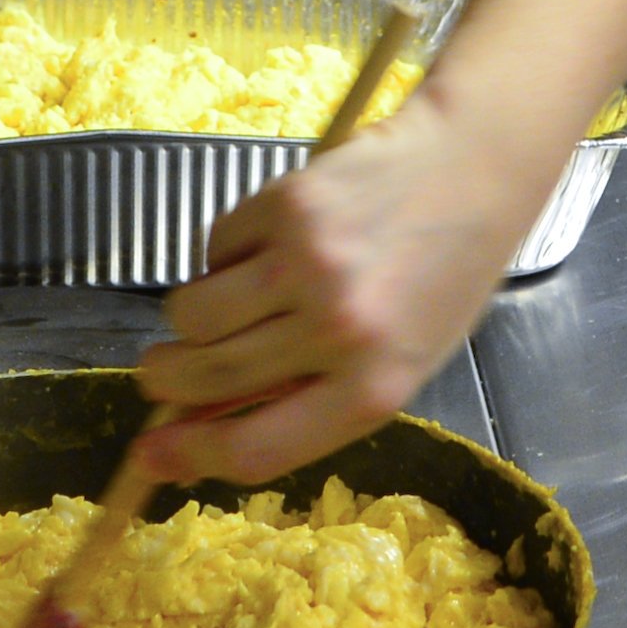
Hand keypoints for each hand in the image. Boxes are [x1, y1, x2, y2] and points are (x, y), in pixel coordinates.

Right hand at [135, 86, 574, 482]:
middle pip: (207, 378)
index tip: (151, 456)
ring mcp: (309, 265)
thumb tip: (200, 427)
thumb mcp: (397, 359)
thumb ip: (308, 398)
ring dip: (190, 318)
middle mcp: (339, 332)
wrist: (475, 169)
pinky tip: (270, 242)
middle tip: (159, 372)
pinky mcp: (286, 204)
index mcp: (373, 389)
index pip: (256, 450)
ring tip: (227, 301)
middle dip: (165, 380)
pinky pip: (212, 247)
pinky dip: (223, 254)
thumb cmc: (440, 276)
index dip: (191, 458)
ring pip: (191, 313)